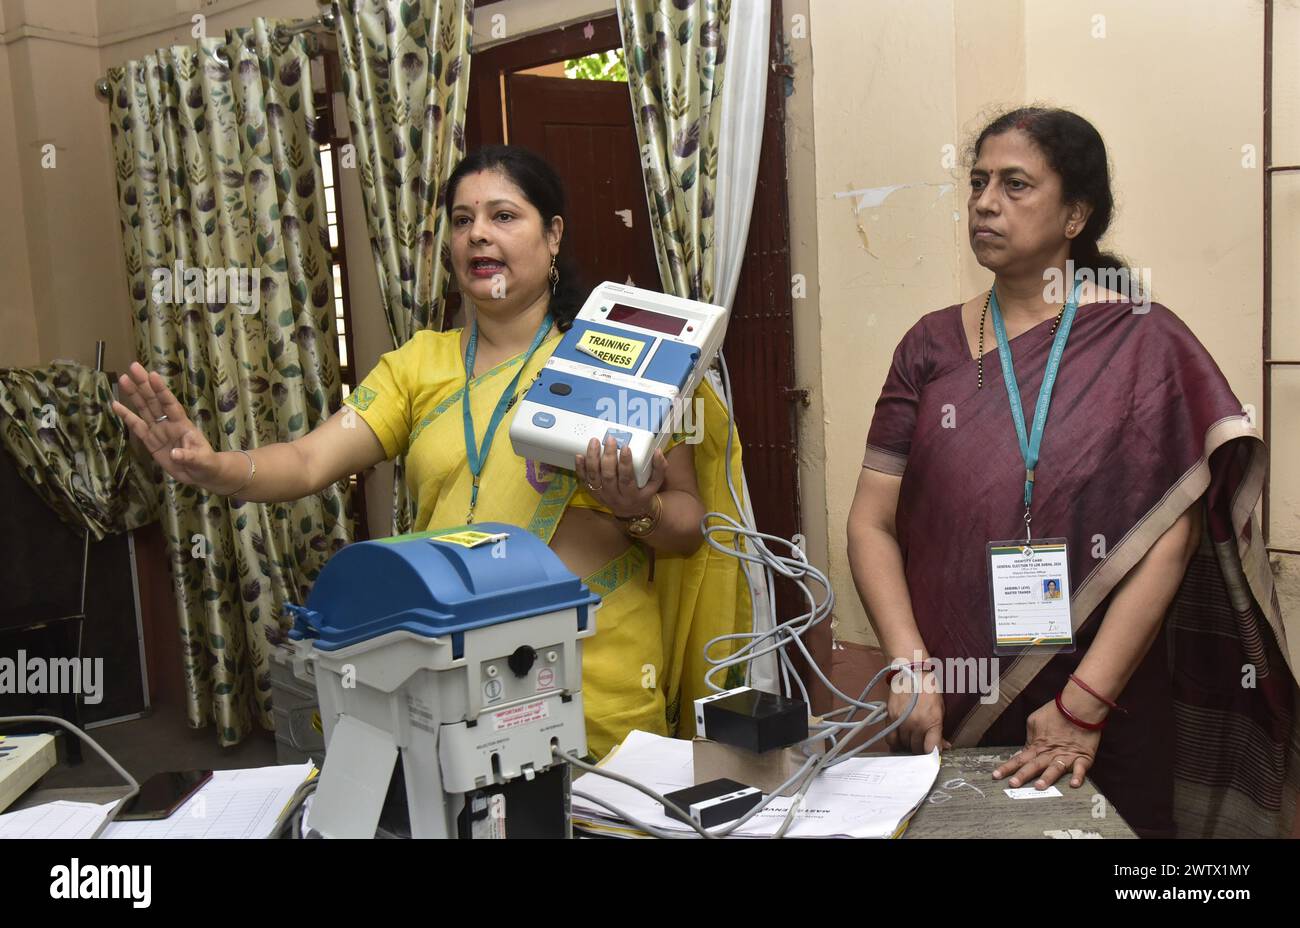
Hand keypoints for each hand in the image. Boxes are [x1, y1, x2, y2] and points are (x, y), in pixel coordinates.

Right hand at [111, 362, 223, 489]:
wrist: (200, 474)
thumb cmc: (206, 464)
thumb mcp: (202, 461)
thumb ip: (190, 456)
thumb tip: (176, 454)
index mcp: (183, 424)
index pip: (170, 404)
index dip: (162, 391)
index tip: (153, 375)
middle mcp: (168, 423)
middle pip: (154, 401)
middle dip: (144, 384)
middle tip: (134, 367)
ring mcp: (158, 430)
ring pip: (144, 409)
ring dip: (134, 394)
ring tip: (124, 379)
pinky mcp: (150, 441)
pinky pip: (136, 426)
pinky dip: (126, 416)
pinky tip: (115, 404)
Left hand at [574, 437, 666, 518]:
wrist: (630, 510)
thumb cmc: (643, 493)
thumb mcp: (656, 484)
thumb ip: (659, 468)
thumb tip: (657, 451)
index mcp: (631, 495)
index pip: (627, 478)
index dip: (625, 463)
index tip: (625, 447)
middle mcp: (615, 497)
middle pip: (608, 476)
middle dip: (607, 456)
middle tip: (609, 440)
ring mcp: (601, 495)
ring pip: (594, 477)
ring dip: (592, 459)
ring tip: (594, 442)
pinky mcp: (592, 492)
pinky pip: (584, 480)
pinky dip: (580, 468)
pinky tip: (579, 455)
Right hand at [885, 675, 950, 754]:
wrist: (911, 672)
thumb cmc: (929, 689)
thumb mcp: (940, 709)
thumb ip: (940, 729)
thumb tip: (944, 746)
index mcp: (932, 721)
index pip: (931, 749)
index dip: (932, 754)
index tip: (932, 753)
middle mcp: (916, 724)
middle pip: (916, 749)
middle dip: (920, 750)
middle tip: (922, 746)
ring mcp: (901, 722)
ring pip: (903, 746)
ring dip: (908, 746)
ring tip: (911, 742)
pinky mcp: (890, 718)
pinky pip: (890, 738)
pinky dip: (895, 742)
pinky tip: (899, 740)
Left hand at [991, 698, 1100, 788]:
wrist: (1079, 706)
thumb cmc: (1055, 711)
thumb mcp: (1035, 721)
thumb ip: (1030, 736)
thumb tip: (1025, 748)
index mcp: (1037, 745)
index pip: (1019, 759)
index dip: (1007, 768)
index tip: (995, 776)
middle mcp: (1049, 753)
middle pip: (1033, 766)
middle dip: (1022, 776)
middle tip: (1013, 784)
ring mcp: (1066, 756)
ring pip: (1054, 769)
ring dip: (1047, 778)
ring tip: (1039, 787)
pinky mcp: (1083, 757)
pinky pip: (1080, 768)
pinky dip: (1078, 776)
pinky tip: (1074, 784)